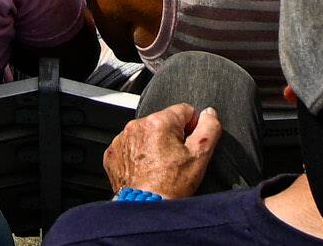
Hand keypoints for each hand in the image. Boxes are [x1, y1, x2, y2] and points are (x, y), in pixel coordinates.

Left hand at [102, 105, 220, 197]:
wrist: (146, 209)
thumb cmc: (170, 187)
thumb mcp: (200, 156)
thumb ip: (209, 128)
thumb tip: (209, 113)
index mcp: (159, 122)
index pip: (184, 111)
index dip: (192, 128)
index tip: (189, 147)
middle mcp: (137, 126)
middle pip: (163, 122)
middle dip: (171, 138)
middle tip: (175, 161)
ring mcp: (122, 140)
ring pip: (146, 134)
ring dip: (153, 145)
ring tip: (160, 168)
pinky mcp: (113, 154)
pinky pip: (130, 147)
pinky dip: (137, 156)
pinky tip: (145, 170)